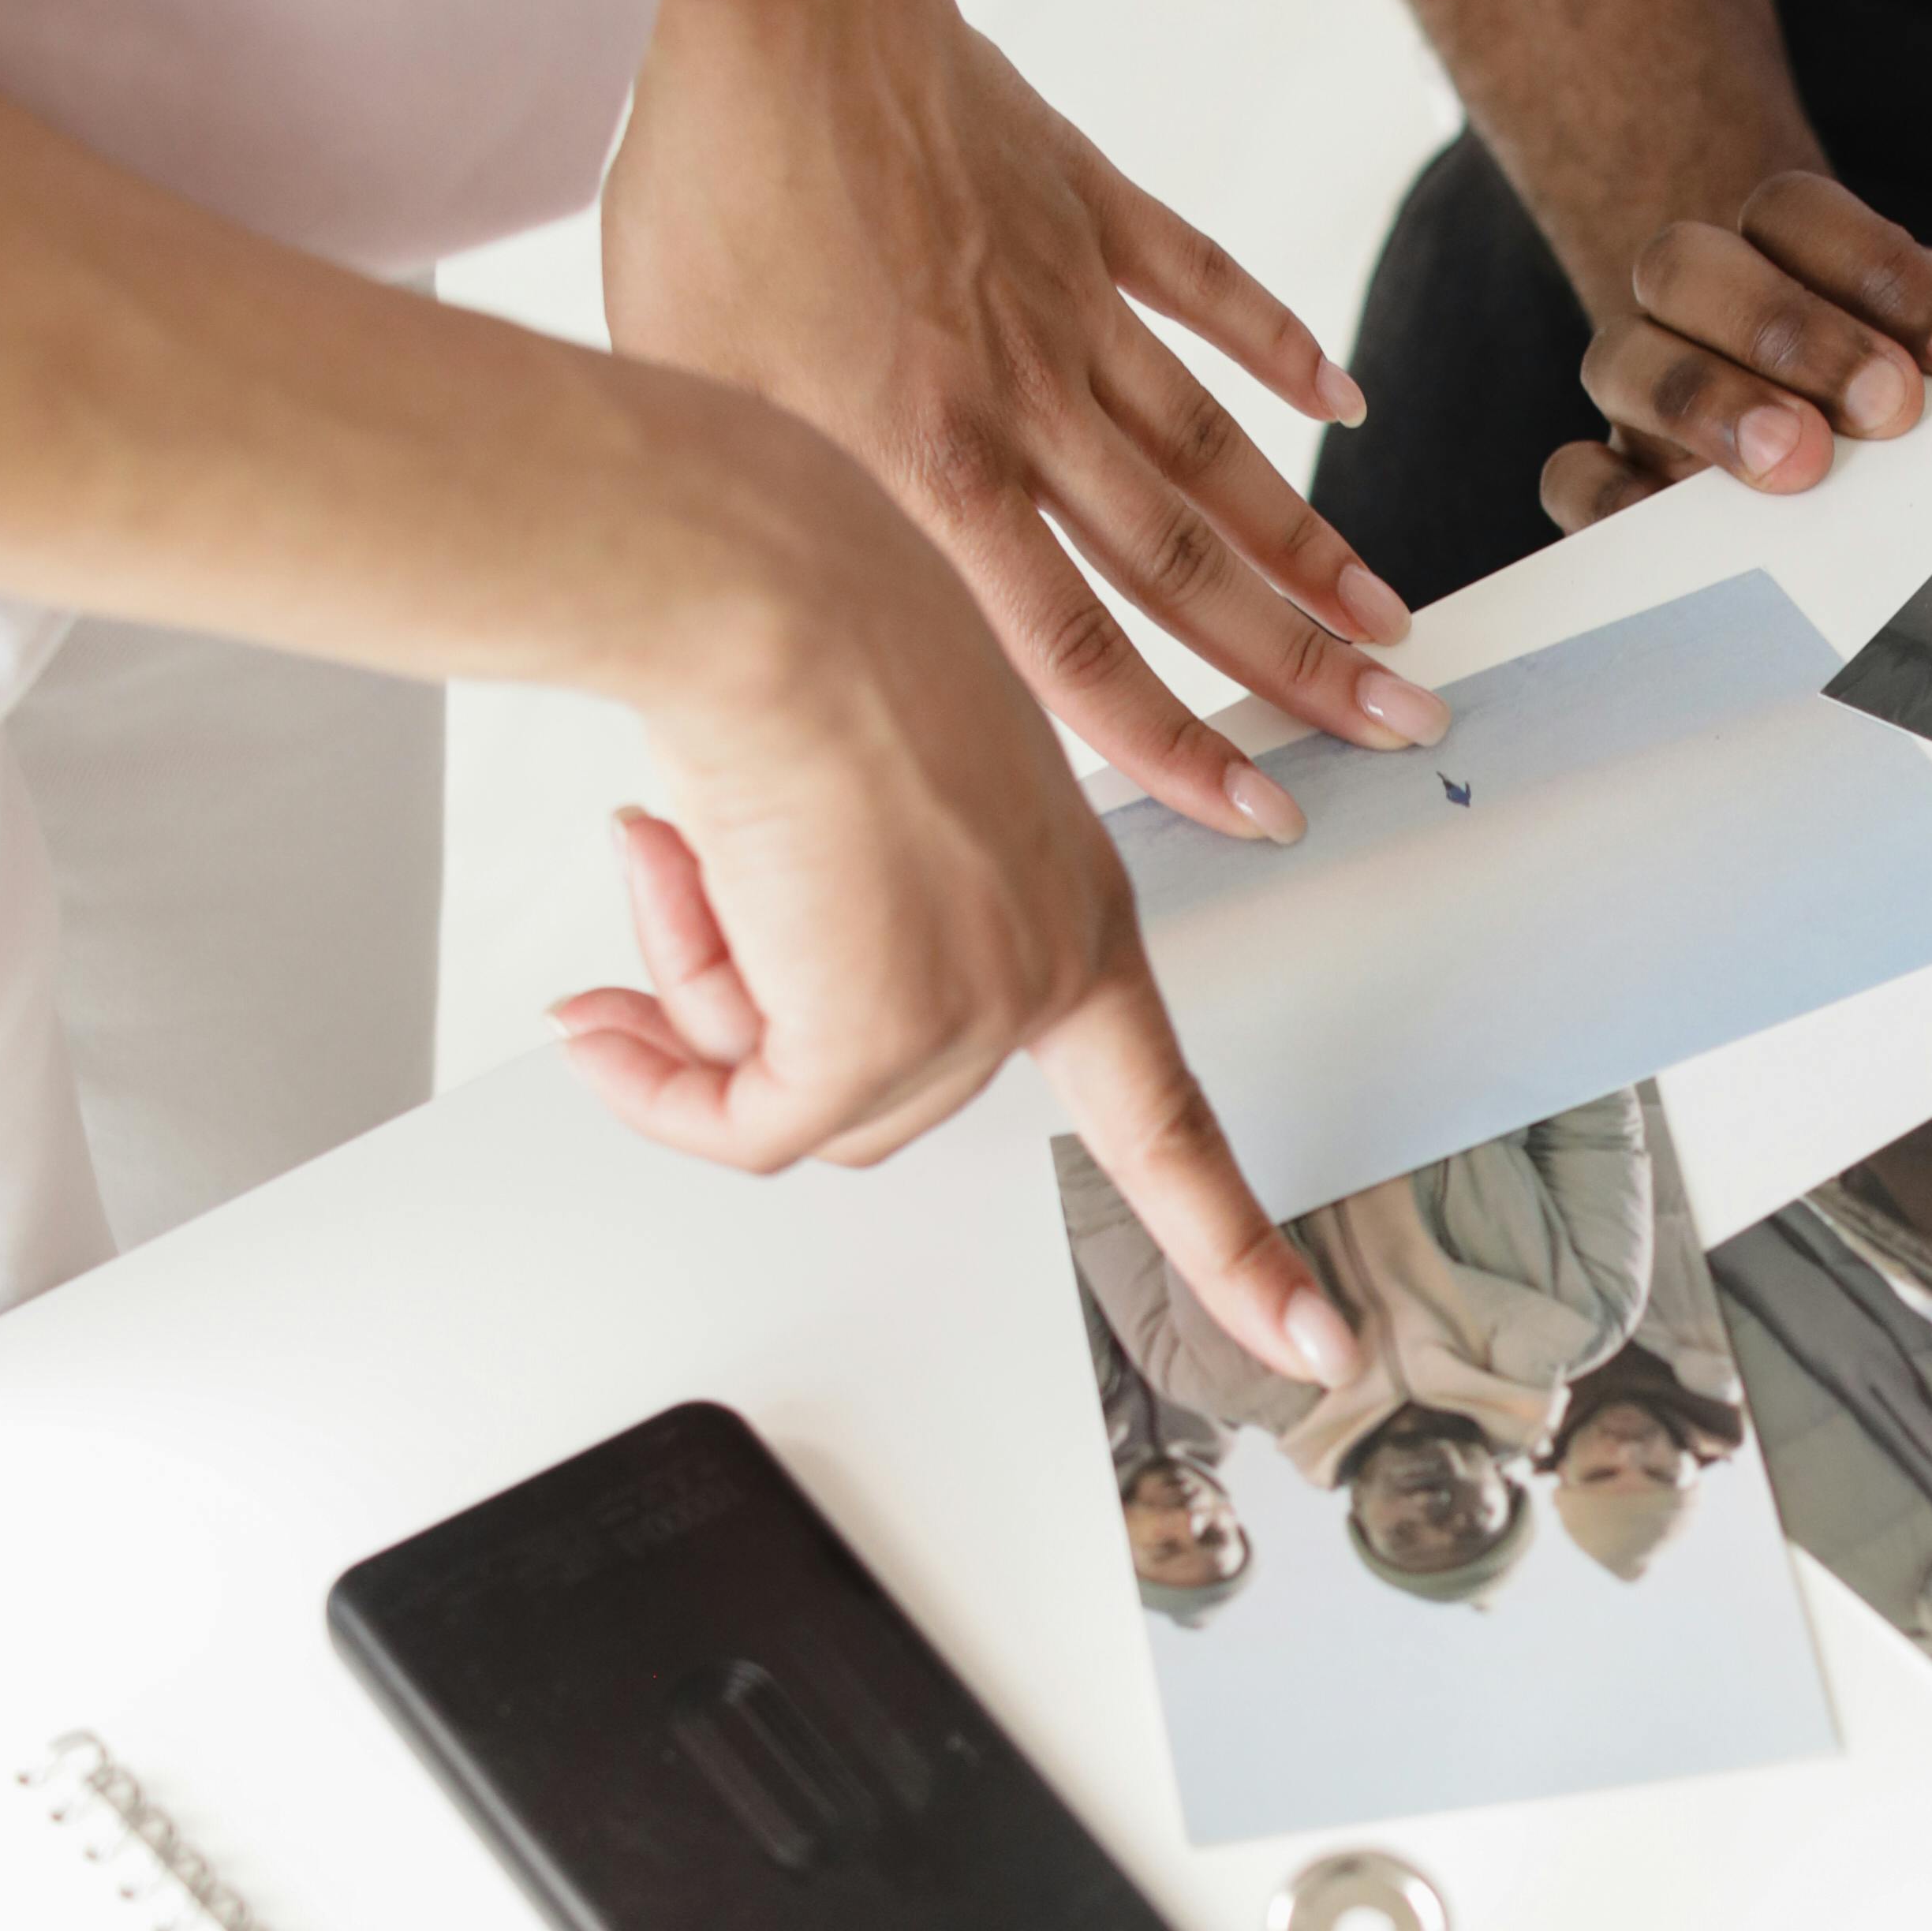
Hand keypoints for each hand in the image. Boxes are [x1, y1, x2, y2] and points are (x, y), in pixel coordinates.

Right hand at [551, 390, 1355, 1382]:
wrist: (763, 586)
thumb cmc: (806, 634)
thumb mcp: (855, 805)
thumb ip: (828, 938)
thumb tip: (707, 1040)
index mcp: (1072, 905)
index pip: (1173, 1117)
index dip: (1236, 1242)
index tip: (1319, 1344)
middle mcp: (1047, 961)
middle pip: (885, 1097)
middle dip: (743, 1016)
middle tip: (676, 896)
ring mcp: (976, 1002)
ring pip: (802, 1107)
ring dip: (696, 1009)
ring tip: (676, 862)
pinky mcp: (879, 1029)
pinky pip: (743, 1123)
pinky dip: (660, 1079)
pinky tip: (613, 991)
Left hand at [603, 0, 1444, 841]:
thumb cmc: (700, 196)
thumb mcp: (692, 408)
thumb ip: (773, 530)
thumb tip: (783, 652)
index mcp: (924, 469)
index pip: (1071, 651)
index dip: (1174, 746)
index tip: (1259, 808)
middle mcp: (1021, 403)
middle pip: (1181, 566)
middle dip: (1297, 665)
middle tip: (1396, 724)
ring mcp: (1066, 298)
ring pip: (1213, 451)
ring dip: (1308, 544)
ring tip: (1387, 616)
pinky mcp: (1081, 201)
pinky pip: (1204, 285)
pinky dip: (1280, 344)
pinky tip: (1345, 402)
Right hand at [1541, 174, 1931, 533]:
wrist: (1854, 484)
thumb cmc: (1923, 391)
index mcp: (1782, 249)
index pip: (1795, 212)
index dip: (1882, 268)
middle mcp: (1696, 304)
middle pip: (1686, 262)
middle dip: (1789, 330)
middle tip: (1890, 409)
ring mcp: (1640, 391)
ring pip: (1620, 355)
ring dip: (1704, 401)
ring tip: (1798, 462)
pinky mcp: (1610, 482)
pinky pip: (1568, 475)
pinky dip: (1606, 493)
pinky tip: (1675, 520)